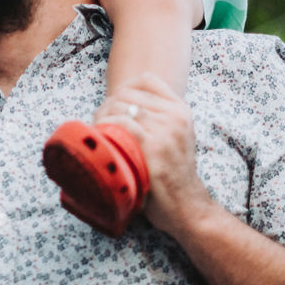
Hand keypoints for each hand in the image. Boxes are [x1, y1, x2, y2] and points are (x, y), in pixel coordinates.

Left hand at [94, 73, 215, 239]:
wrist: (186, 205)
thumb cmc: (171, 173)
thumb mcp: (175, 137)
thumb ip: (158, 116)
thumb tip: (121, 101)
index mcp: (181, 110)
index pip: (146, 80)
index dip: (124, 89)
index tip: (114, 106)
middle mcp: (176, 116)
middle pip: (128, 93)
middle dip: (107, 106)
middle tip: (99, 123)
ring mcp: (166, 130)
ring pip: (120, 107)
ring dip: (102, 117)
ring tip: (98, 132)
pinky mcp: (154, 147)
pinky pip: (121, 124)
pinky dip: (105, 128)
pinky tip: (101, 140)